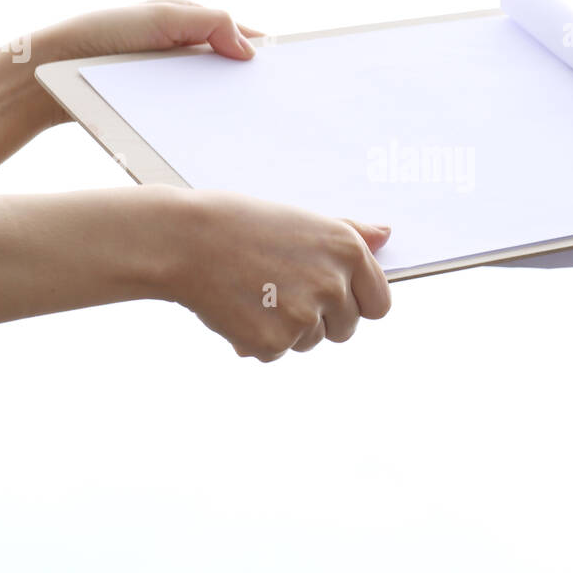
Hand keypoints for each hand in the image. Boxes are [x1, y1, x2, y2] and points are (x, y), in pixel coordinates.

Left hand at [29, 0, 263, 125]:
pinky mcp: (157, 110)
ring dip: (232, 111)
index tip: (292, 72)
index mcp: (188, 22)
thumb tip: (251, 50)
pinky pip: (192, 119)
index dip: (266, 53)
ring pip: (214, 99)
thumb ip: (210, 22)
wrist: (50, 73)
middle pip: (231, 71)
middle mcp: (183, 52)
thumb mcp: (159, 17)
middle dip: (253, 86)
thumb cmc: (99, 35)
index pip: (240, 37)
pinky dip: (209, 127)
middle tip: (279, 106)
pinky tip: (221, 140)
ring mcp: (170, 83)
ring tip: (256, 128)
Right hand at [160, 189, 391, 361]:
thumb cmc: (243, 225)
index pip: (379, 304)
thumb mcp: (303, 219)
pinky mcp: (274, 342)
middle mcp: (334, 284)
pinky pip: (276, 352)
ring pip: (310, 342)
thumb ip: (350, 232)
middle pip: (346, 329)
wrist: (185, 241)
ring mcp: (305, 316)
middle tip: (279, 289)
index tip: (330, 298)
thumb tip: (387, 235)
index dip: (355, 304)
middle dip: (319, 319)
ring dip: (286, 328)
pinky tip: (236, 308)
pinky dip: (256, 340)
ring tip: (253, 292)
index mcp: (348, 251)